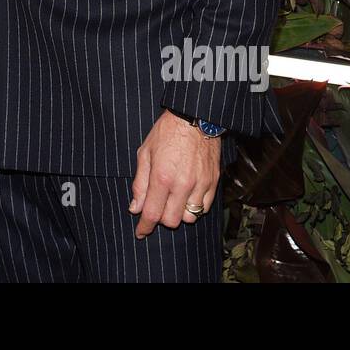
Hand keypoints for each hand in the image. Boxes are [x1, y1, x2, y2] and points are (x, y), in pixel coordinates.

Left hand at [129, 110, 219, 237]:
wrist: (194, 117)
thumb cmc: (166, 132)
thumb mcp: (145, 153)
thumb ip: (140, 184)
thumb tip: (135, 208)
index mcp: (162, 176)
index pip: (153, 213)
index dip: (145, 227)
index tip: (141, 232)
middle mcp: (183, 184)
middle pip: (172, 221)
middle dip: (162, 218)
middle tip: (157, 207)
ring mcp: (201, 184)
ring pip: (190, 217)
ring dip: (179, 213)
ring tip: (173, 200)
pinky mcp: (213, 182)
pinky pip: (205, 207)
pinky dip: (195, 207)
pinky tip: (187, 196)